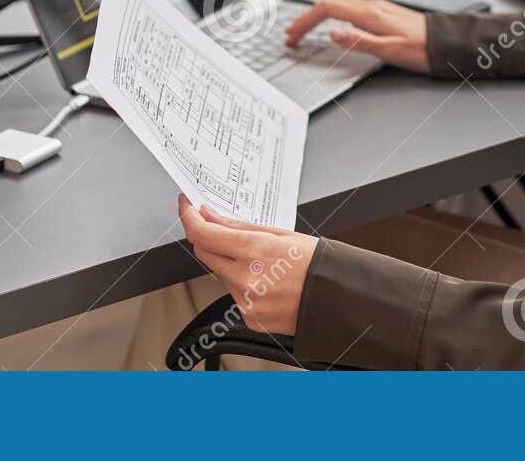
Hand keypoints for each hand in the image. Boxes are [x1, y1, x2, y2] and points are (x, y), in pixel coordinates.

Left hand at [177, 194, 316, 334]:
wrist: (337, 300)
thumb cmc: (316, 264)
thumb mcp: (280, 233)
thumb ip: (238, 226)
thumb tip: (209, 216)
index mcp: (254, 250)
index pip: (203, 233)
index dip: (188, 216)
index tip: (186, 205)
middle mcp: (246, 278)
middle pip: (205, 253)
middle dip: (208, 238)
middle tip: (219, 227)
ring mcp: (246, 302)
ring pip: (220, 275)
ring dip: (229, 263)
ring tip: (261, 262)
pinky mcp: (249, 318)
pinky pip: (234, 295)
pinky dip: (242, 285)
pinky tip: (266, 282)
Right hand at [284, 0, 430, 72]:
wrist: (447, 43)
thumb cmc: (422, 49)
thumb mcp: (389, 50)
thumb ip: (358, 41)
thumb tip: (332, 33)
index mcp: (370, 13)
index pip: (327, 9)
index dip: (306, 21)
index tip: (293, 35)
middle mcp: (372, 6)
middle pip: (330, 5)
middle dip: (307, 18)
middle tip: (292, 34)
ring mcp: (378, 7)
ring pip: (340, 5)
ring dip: (319, 17)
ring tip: (307, 30)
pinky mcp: (384, 13)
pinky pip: (351, 9)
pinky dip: (334, 17)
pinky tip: (334, 25)